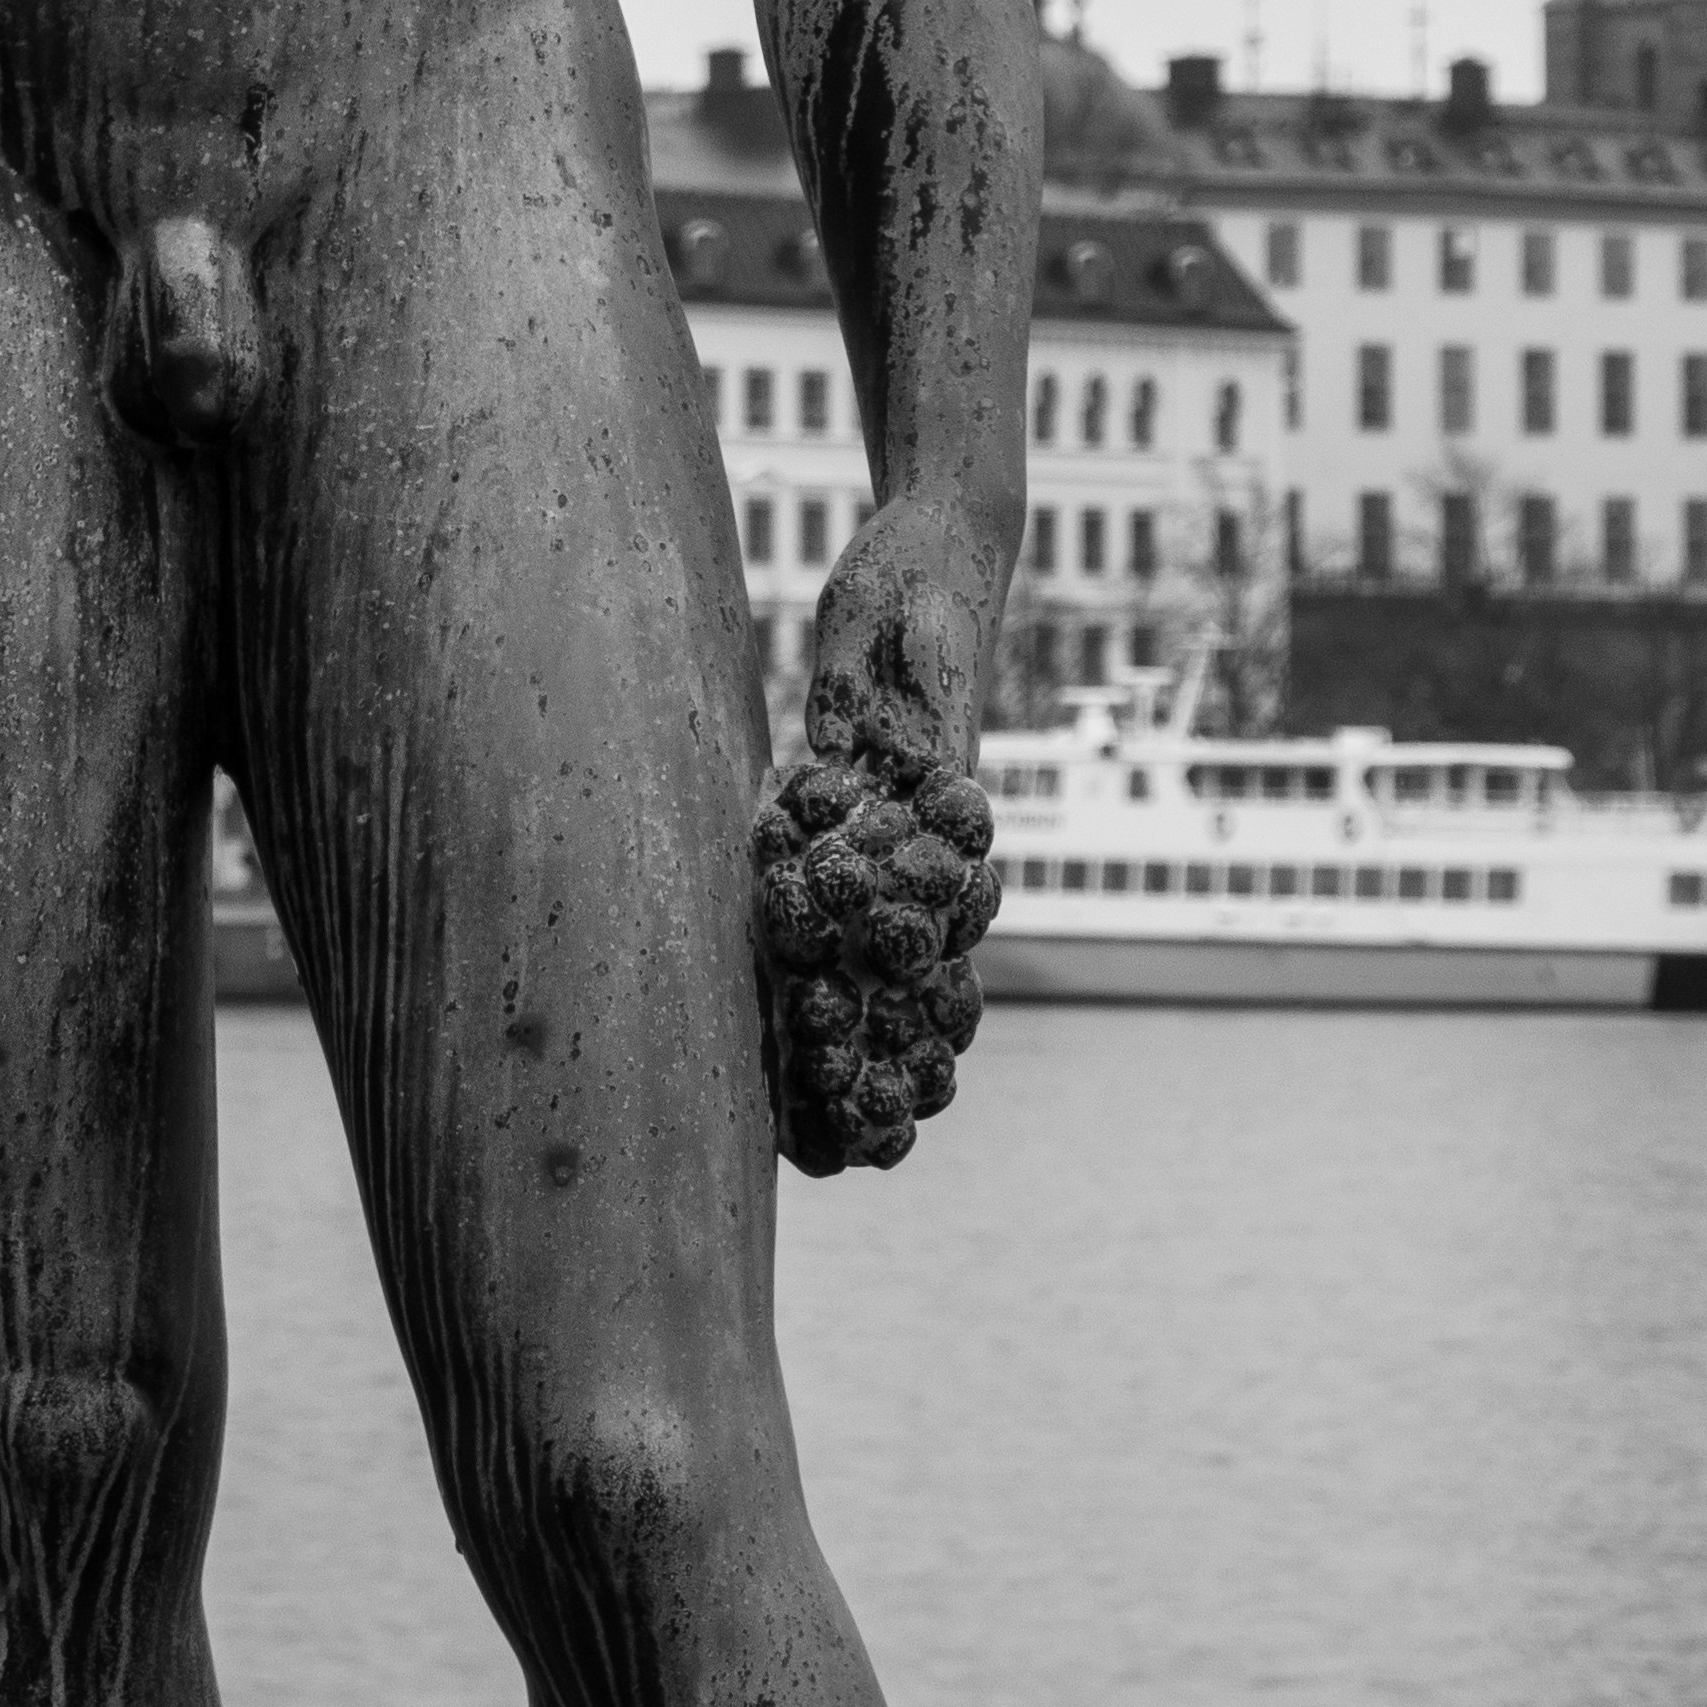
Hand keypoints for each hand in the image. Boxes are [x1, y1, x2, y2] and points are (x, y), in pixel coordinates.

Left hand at [750, 482, 1006, 1177]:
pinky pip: (798, 883)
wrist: (924, 547)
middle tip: (835, 1159)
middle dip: (867, 1059)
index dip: (909, 1033)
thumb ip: (933, 726)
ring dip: (822, 1025)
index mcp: (938, 823)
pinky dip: (786, 949)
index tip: (896, 1114)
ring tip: (796, 1125)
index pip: (926, 950)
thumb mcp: (928, 649)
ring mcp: (865, 819)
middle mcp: (904, 837)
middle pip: (888, 970)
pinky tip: (759, 1009)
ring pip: (840, 944)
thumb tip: (947, 799)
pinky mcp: (827, 791)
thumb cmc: (930, 589)